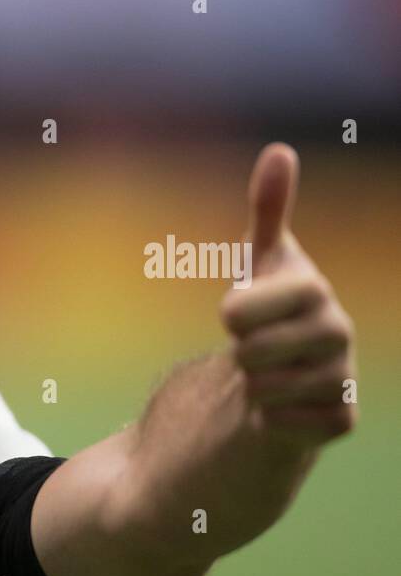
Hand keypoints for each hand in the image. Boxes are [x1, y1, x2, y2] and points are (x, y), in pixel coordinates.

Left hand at [221, 143, 355, 444]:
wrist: (287, 370)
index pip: (236, 311)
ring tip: (271, 373)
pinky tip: (285, 406)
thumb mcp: (259, 261)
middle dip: (239, 355)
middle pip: (247, 354)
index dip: (230, 315)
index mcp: (314, 289)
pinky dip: (269, 420)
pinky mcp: (340, 419)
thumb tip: (281, 151)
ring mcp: (344, 378)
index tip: (242, 312)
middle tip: (256, 348)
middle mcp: (339, 332)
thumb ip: (269, 209)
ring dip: (252, 388)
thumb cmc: (270, 308)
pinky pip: (281, 424)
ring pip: (260, 392)